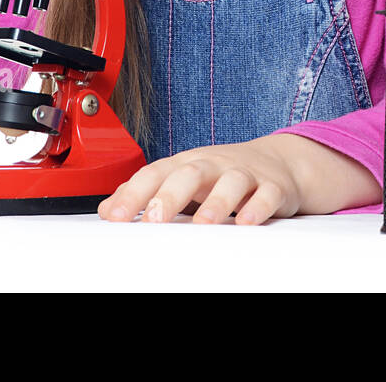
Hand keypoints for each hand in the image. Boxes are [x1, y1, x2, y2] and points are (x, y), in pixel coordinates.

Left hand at [97, 135, 304, 224]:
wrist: (278, 161)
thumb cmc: (221, 173)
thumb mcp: (182, 176)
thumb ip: (145, 192)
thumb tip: (106, 208)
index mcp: (187, 163)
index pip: (155, 173)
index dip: (133, 193)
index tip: (115, 216)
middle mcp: (213, 165)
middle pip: (190, 172)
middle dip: (170, 195)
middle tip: (153, 219)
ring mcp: (244, 174)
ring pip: (231, 181)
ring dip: (216, 202)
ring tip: (202, 224)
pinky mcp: (273, 187)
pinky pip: (267, 194)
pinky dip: (258, 207)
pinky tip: (247, 222)